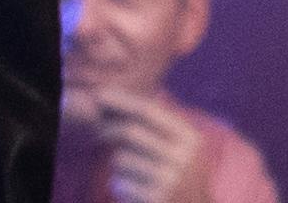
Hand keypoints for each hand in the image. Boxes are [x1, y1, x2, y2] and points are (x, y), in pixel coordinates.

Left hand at [64, 86, 215, 202]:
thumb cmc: (184, 177)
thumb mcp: (186, 148)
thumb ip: (163, 126)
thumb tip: (132, 101)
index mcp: (190, 139)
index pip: (150, 112)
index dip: (122, 102)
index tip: (100, 95)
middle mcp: (182, 158)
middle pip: (131, 132)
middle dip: (109, 130)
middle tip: (97, 133)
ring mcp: (168, 181)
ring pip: (121, 159)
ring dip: (118, 164)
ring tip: (132, 173)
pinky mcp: (154, 200)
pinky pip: (119, 183)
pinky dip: (119, 185)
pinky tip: (133, 190)